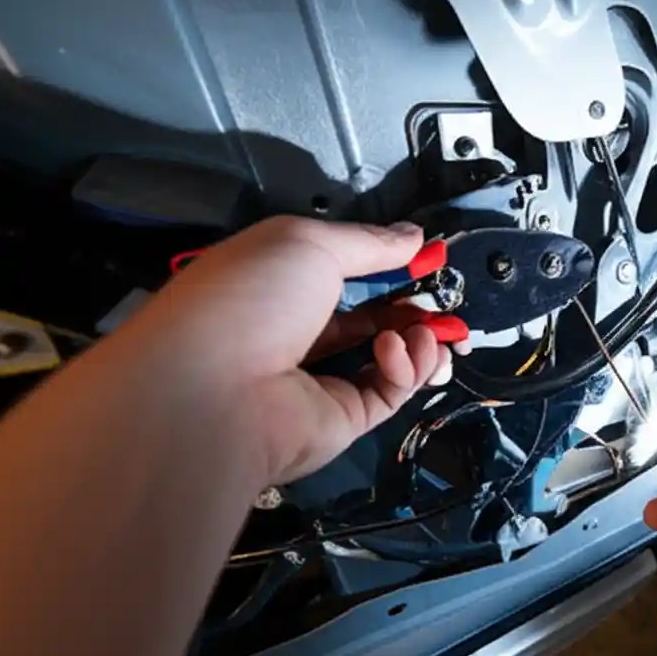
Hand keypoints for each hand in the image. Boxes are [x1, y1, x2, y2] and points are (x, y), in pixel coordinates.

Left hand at [112, 216, 452, 484]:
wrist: (211, 393)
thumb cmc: (248, 299)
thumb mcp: (307, 244)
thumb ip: (368, 242)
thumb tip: (414, 236)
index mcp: (279, 283)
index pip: (343, 271)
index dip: (387, 263)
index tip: (427, 257)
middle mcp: (297, 331)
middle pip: (371, 315)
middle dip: (414, 304)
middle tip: (445, 295)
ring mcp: (319, 379)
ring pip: (387, 356)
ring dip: (419, 336)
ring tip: (430, 326)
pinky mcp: (342, 419)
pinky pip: (388, 390)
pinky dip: (407, 367)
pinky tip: (403, 347)